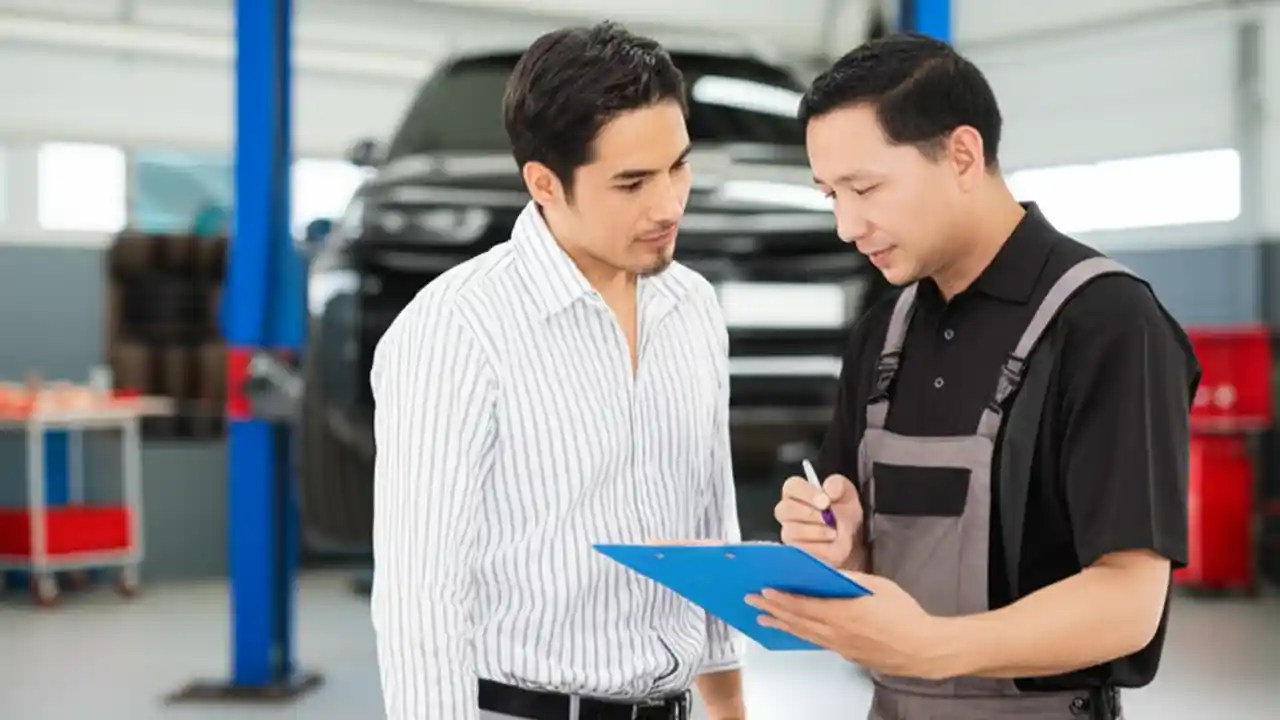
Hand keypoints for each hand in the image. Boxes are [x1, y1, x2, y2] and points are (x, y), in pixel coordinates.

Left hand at [745, 572, 951, 679]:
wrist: (922, 649)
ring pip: (804, 634)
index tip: (763, 590)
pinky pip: (817, 642)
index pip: (802, 605)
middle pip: (796, 621)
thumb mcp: (877, 587)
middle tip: (752, 602)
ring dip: (781, 624)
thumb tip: (828, 572)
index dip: (780, 598)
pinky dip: (801, 634)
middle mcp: (835, 632)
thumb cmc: (904, 616)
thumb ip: (850, 580)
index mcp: (842, 613)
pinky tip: (795, 630)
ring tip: (763, 618)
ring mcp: (840, 646)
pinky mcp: (847, 653)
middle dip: (772, 610)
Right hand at [774, 473, 862, 568]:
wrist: (853, 540)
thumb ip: (838, 485)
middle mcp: (787, 511)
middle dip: (810, 514)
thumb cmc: (845, 513)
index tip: (825, 501)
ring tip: (834, 533)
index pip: (791, 486)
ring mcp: (788, 532)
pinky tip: (829, 544)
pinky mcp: (794, 552)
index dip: (806, 493)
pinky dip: (819, 547)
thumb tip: (829, 489)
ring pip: (791, 530)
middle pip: (785, 509)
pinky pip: (800, 549)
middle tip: (829, 518)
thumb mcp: (847, 493)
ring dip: (816, 532)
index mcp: (798, 492)